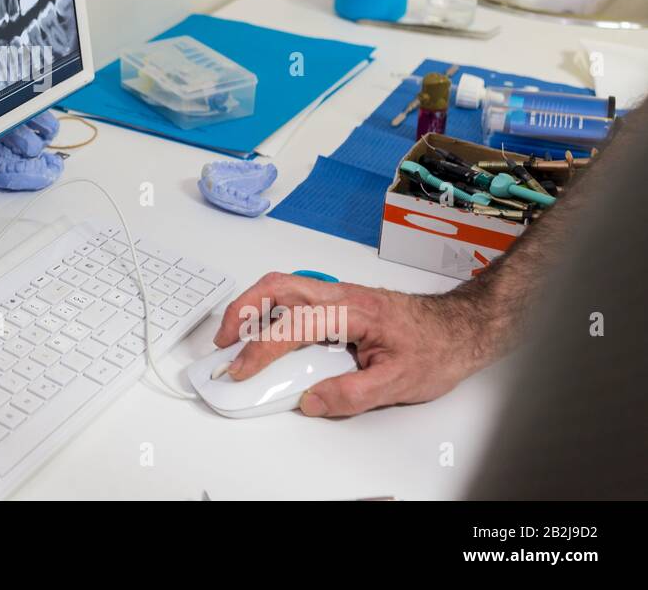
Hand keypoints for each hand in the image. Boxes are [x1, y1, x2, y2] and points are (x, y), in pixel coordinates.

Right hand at [213, 272, 495, 417]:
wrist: (461, 327)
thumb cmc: (435, 347)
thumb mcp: (398, 383)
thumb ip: (352, 394)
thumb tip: (311, 400)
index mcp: (352, 311)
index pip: (293, 325)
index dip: (261, 349)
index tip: (242, 369)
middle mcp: (340, 294)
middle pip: (276, 286)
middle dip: (241, 311)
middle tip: (223, 341)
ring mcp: (338, 293)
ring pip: (282, 285)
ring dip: (252, 306)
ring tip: (237, 336)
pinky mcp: (339, 300)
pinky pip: (295, 295)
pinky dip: (270, 308)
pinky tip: (268, 329)